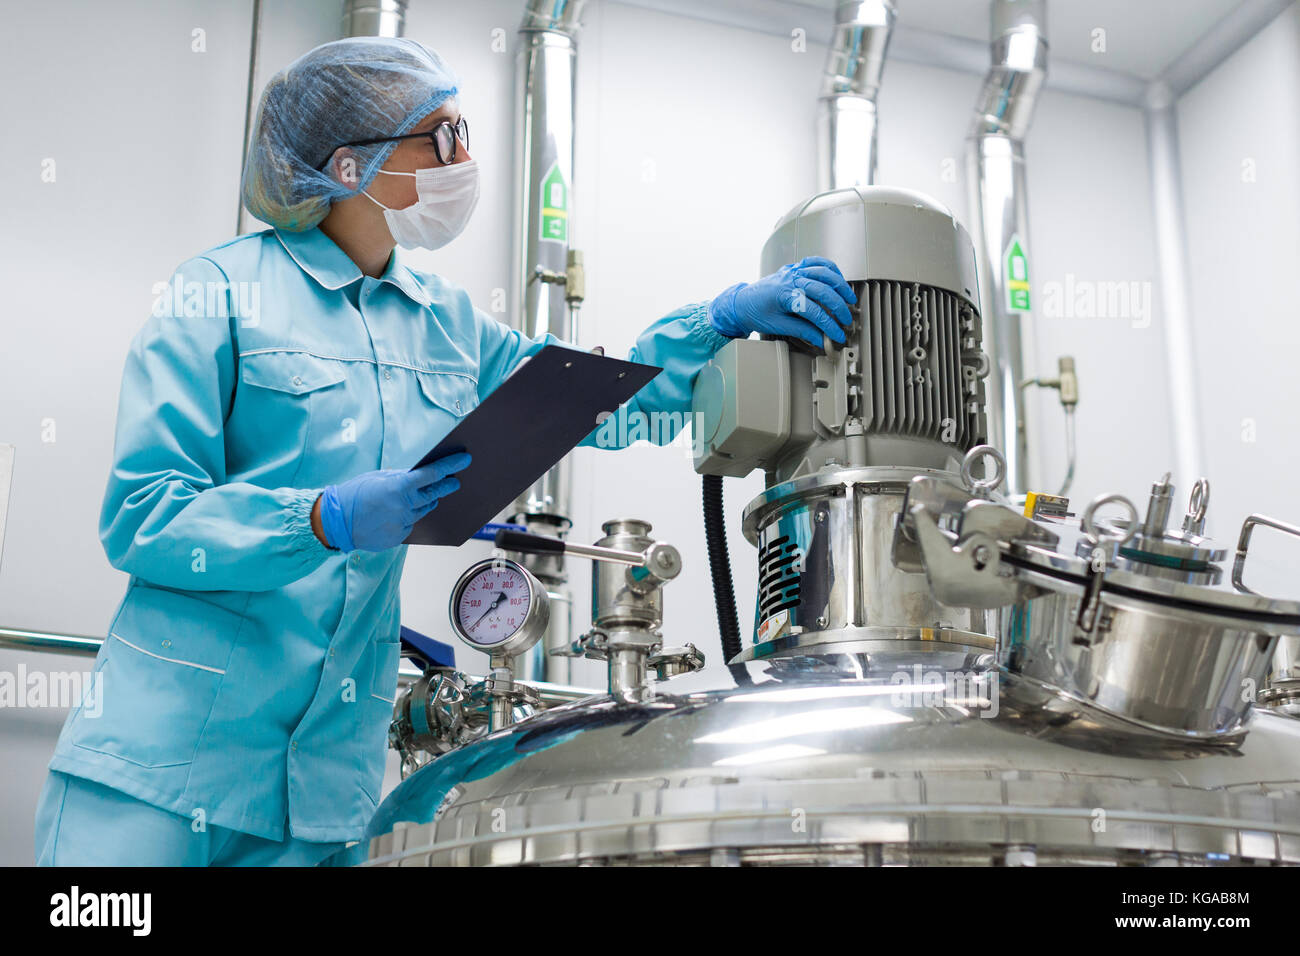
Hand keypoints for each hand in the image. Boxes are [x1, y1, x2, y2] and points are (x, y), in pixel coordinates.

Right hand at [315, 451, 471, 551]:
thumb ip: (400, 477)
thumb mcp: (377, 478)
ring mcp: (402, 524)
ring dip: (424, 503)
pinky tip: (395, 514)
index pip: (432, 475)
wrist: (335, 521)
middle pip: (434, 495)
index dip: (450, 466)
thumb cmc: (353, 495)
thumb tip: (419, 475)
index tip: (464, 459)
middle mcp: (404, 507)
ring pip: (423, 511)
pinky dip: (408, 518)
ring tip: (416, 497)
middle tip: (455, 482)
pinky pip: (410, 525)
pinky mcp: (398, 537)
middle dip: (447, 487)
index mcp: (399, 488)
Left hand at [707, 256, 856, 350]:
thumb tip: (820, 339)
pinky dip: (830, 268)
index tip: (837, 335)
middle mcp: (790, 280)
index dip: (829, 325)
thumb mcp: (778, 326)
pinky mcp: (794, 268)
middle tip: (846, 320)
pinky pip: (816, 262)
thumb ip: (802, 331)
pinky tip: (838, 278)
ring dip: (840, 285)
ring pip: (824, 272)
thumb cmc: (755, 313)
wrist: (741, 302)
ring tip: (849, 298)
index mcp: (784, 295)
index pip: (814, 312)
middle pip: (823, 291)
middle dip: (839, 307)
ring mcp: (793, 271)